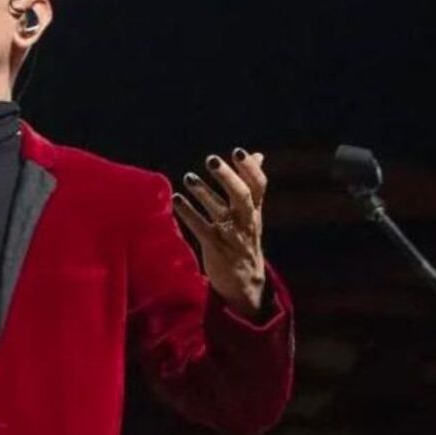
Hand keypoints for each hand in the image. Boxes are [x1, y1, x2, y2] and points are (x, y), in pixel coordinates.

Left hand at [171, 148, 267, 314]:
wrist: (245, 282)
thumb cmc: (244, 239)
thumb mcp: (253, 212)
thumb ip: (251, 184)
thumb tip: (258, 154)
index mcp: (255, 210)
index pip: (259, 186)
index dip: (250, 168)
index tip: (237, 151)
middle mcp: (246, 221)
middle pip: (242, 196)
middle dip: (227, 177)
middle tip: (211, 159)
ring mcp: (231, 235)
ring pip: (220, 212)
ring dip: (204, 193)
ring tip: (188, 177)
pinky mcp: (216, 248)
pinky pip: (202, 229)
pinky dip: (189, 213)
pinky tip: (176, 200)